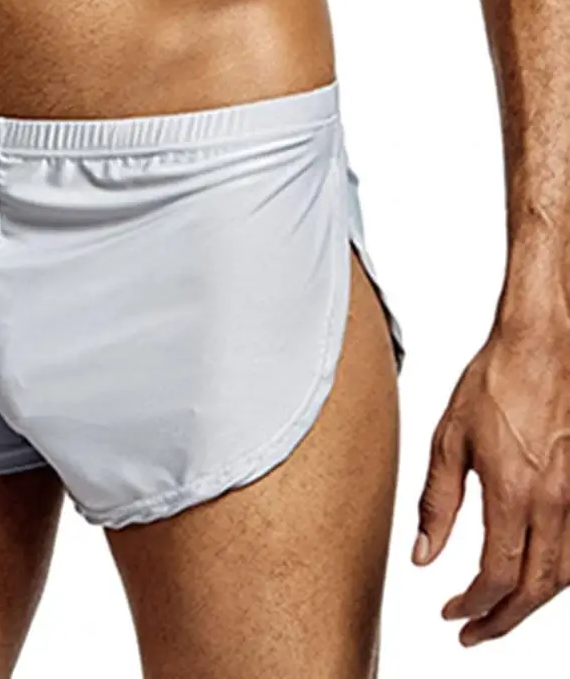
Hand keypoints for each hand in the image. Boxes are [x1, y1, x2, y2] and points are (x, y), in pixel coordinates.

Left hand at [413, 317, 569, 645]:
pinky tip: (536, 577)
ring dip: (532, 604)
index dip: (473, 605)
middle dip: (503, 620)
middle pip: (536, 589)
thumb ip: (438, 502)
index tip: (451, 614)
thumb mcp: (449, 439)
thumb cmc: (494, 383)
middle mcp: (555, 503)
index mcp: (514, 493)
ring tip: (499, 614)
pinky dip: (558, 577)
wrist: (542, 346)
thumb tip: (423, 555)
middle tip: (472, 632)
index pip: (496, 575)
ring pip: (565, 576)